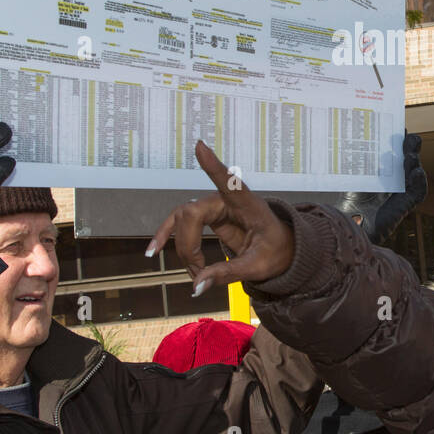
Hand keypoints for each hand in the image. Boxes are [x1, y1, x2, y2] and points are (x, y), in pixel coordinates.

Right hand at [147, 141, 294, 295]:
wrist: (281, 250)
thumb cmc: (275, 252)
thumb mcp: (257, 267)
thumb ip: (227, 274)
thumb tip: (196, 287)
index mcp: (248, 205)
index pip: (230, 181)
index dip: (213, 164)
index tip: (200, 146)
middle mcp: (228, 200)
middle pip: (192, 213)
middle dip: (188, 246)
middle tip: (199, 273)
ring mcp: (215, 207)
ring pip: (182, 220)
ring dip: (183, 248)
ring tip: (194, 273)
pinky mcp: (207, 217)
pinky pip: (180, 224)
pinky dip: (167, 237)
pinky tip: (152, 251)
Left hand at [334, 132, 427, 244]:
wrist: (350, 223)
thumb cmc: (348, 200)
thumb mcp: (353, 174)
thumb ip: (357, 158)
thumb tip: (353, 135)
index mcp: (382, 168)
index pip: (394, 149)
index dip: (398, 138)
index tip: (398, 125)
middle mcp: (393, 178)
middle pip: (408, 158)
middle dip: (409, 146)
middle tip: (406, 136)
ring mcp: (401, 190)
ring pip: (414, 172)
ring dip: (413, 162)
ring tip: (408, 156)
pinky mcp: (405, 204)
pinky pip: (418, 192)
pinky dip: (420, 181)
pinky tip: (417, 172)